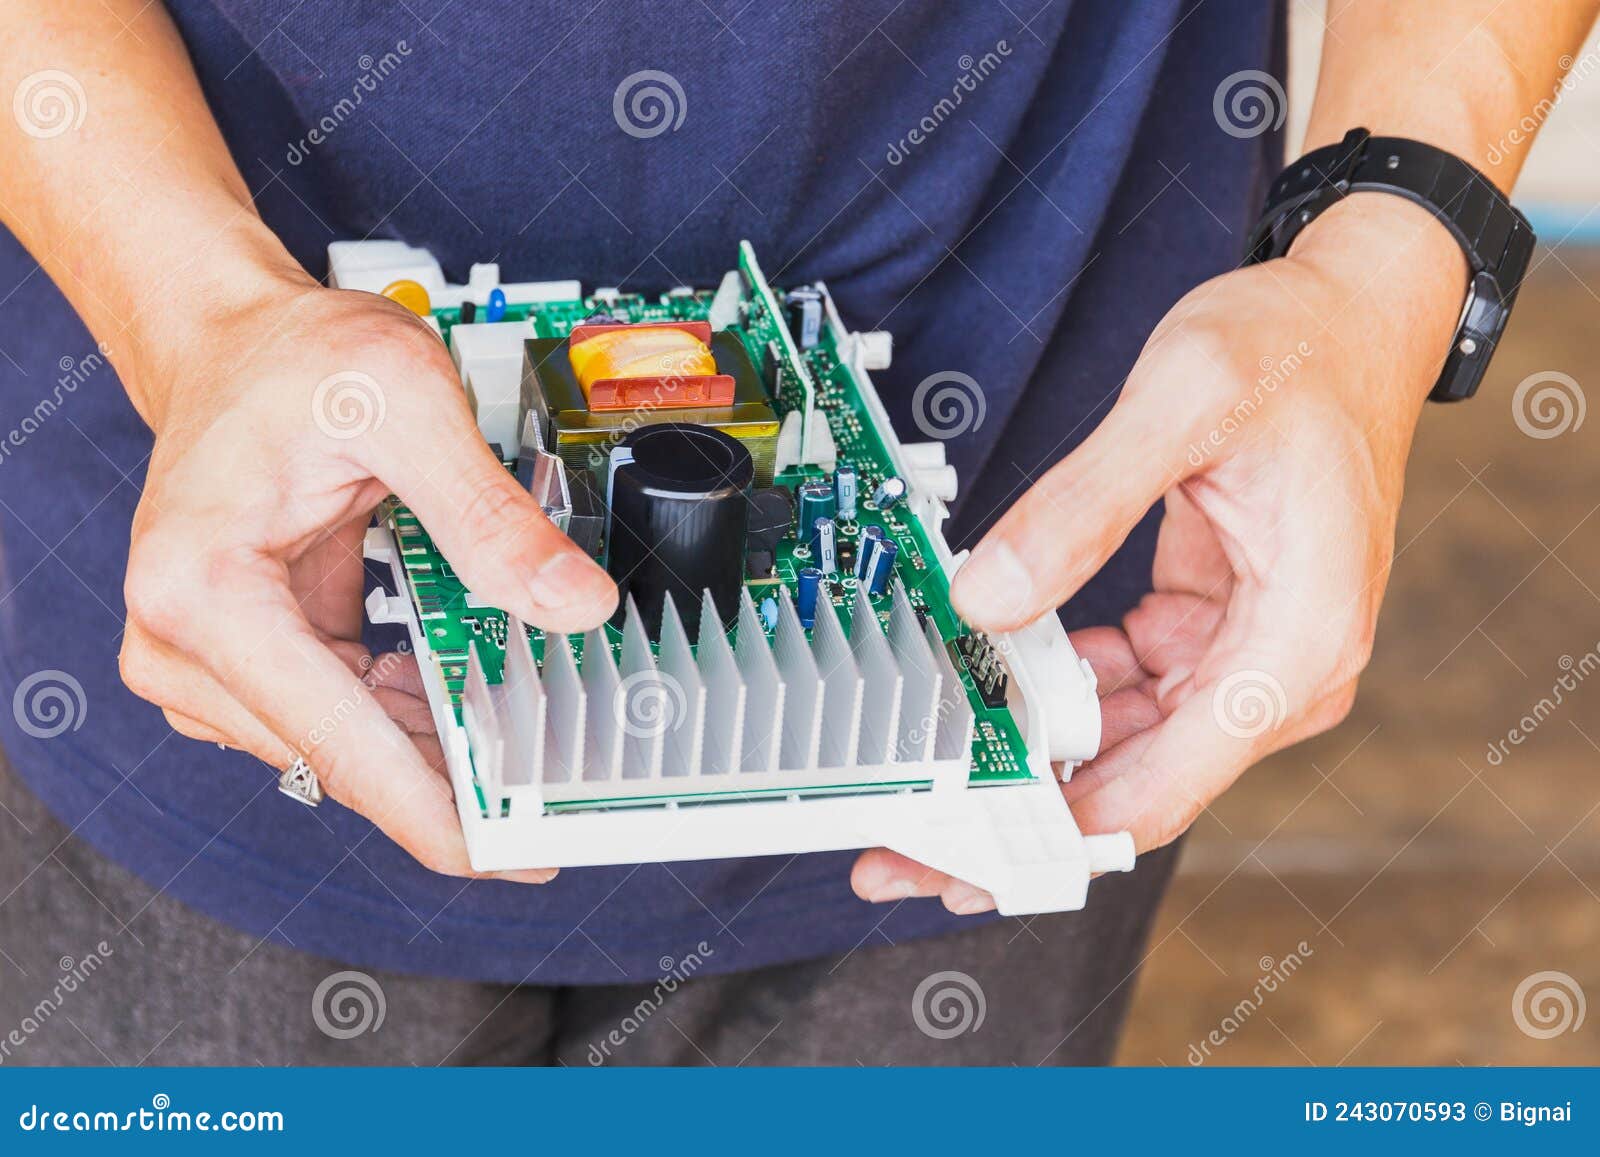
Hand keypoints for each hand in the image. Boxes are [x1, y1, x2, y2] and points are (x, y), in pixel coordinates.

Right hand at [116, 274, 617, 880]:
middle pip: (347, 759)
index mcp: (205, 596)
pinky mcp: (244, 656)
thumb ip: (489, 515)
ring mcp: (206, 661)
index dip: (441, 817)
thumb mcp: (406, 404)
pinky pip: (343, 712)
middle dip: (459, 780)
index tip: (521, 854)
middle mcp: (184, 646)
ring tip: (538, 740)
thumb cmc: (293, 358)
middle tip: (566, 786)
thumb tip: (573, 607)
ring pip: (350, 745)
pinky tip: (476, 699)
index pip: (342, 748)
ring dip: (441, 746)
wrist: (233, 338)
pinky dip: (413, 711)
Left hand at [852, 195, 1467, 912]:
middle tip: (911, 846)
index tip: (966, 858)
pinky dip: (1058, 694)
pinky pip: (1124, 690)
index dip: (1054, 836)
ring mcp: (1244, 657)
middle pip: (1135, 788)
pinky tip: (992, 684)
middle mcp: (1277, 672)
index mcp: (1294, 645)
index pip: (1162, 789)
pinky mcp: (1210, 630)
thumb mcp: (1180, 401)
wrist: (1350, 315)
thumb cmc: (1295, 349)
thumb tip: (986, 598)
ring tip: (932, 775)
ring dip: (1034, 762)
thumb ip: (1079, 505)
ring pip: (1124, 747)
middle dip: (1023, 818)